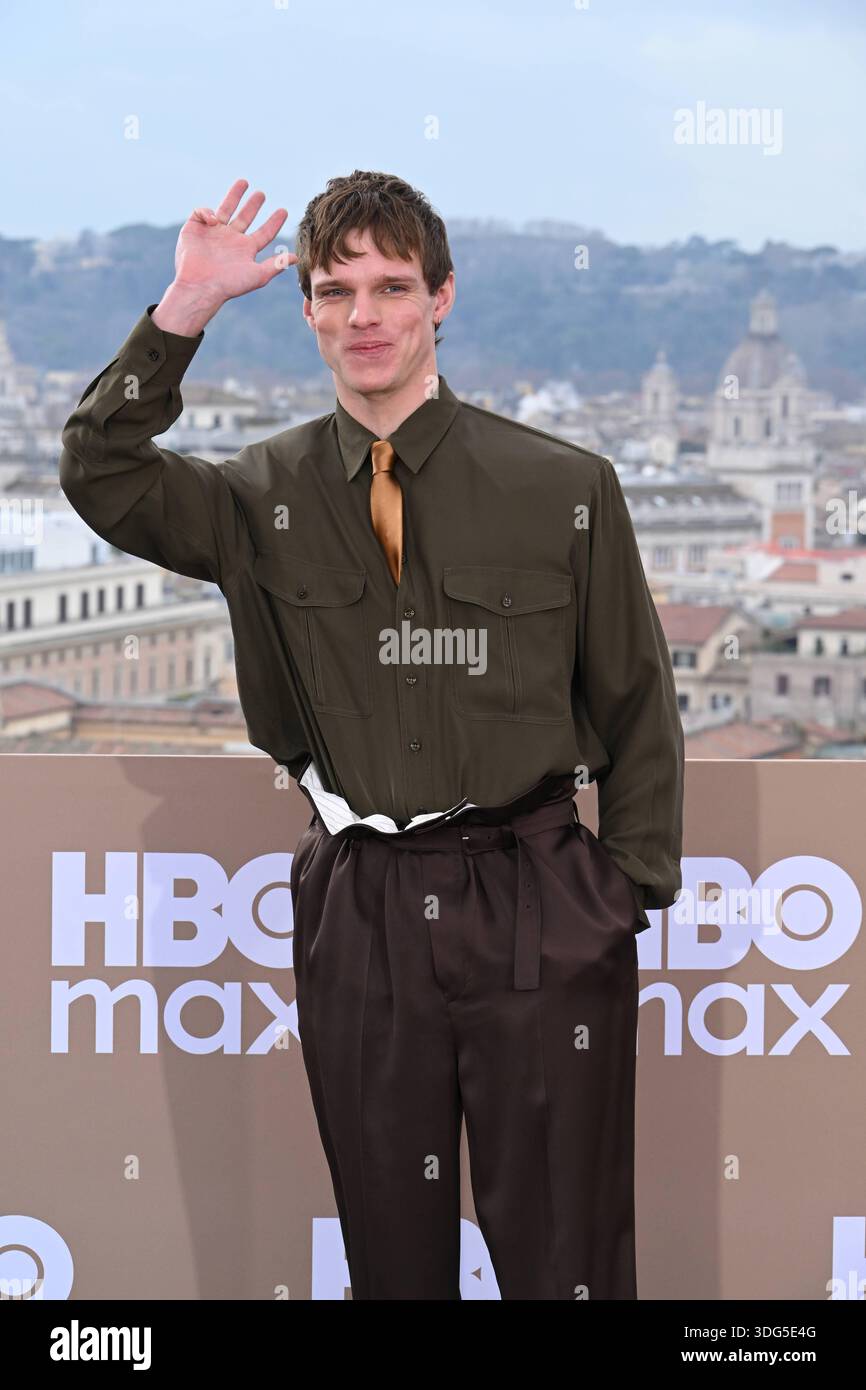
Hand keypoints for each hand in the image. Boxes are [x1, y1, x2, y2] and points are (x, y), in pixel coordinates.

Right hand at [174, 177, 295, 304]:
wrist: (201, 286)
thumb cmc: (229, 284)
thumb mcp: (257, 275)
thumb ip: (276, 265)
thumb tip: (297, 258)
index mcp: (245, 250)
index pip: (264, 233)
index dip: (274, 223)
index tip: (284, 211)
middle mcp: (231, 240)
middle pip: (245, 218)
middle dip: (253, 206)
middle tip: (261, 194)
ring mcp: (213, 233)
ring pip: (225, 209)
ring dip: (234, 196)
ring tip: (244, 182)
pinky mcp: (194, 228)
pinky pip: (202, 212)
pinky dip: (207, 211)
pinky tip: (214, 220)